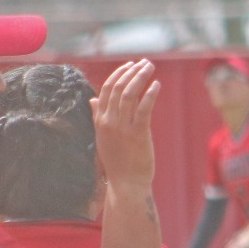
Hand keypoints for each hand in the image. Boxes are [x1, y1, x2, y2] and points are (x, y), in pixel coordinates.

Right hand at [91, 60, 160, 192]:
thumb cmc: (117, 162)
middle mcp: (109, 122)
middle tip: (145, 63)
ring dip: (141, 77)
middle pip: (119, 88)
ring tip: (150, 67)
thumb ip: (97, 117)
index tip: (130, 65)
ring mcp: (123, 128)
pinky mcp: (138, 134)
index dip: (119, 74)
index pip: (107, 90)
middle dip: (132, 72)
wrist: (126, 184)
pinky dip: (150, 94)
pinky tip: (156, 85)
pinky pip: (144, 108)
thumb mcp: (103, 137)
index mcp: (100, 121)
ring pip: (130, 94)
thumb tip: (92, 100)